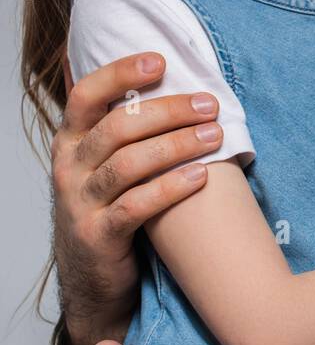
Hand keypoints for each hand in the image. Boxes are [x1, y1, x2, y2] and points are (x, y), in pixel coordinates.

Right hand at [53, 51, 222, 344]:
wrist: (92, 283)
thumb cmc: (109, 213)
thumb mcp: (103, 168)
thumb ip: (122, 131)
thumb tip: (165, 81)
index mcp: (70, 143)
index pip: (86, 95)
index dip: (120, 74)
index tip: (160, 61)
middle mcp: (69, 168)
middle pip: (118, 127)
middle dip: (169, 110)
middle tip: (210, 105)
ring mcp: (80, 204)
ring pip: (129, 163)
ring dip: (177, 145)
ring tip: (215, 136)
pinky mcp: (98, 236)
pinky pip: (137, 206)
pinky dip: (171, 188)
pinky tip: (201, 177)